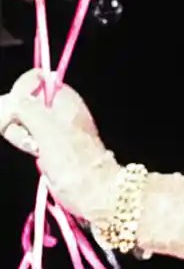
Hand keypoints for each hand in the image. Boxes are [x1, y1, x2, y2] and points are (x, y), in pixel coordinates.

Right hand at [0, 69, 121, 224]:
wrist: (90, 188)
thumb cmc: (73, 158)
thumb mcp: (45, 126)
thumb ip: (23, 106)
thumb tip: (5, 101)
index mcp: (64, 96)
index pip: (32, 80)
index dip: (19, 93)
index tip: (17, 110)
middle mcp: (58, 107)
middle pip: (21, 101)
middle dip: (18, 118)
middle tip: (33, 135)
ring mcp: (52, 125)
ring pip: (20, 120)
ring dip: (21, 134)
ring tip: (37, 147)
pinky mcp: (47, 142)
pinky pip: (26, 136)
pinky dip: (27, 144)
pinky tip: (36, 152)